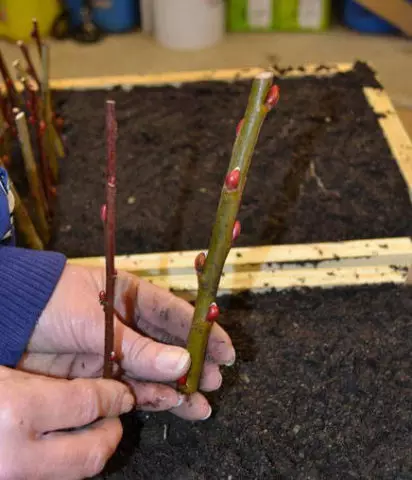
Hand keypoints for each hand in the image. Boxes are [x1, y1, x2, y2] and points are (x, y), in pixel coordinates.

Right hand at [0, 366, 133, 479]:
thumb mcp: (6, 377)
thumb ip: (51, 383)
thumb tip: (99, 391)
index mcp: (17, 411)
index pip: (87, 404)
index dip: (113, 396)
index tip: (122, 393)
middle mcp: (15, 456)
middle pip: (91, 454)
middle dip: (111, 432)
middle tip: (111, 414)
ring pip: (76, 475)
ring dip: (90, 450)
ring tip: (86, 429)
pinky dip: (66, 463)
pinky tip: (60, 445)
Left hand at [18, 264, 234, 420]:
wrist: (5, 318)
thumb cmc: (50, 302)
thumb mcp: (95, 322)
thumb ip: (138, 347)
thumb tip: (183, 362)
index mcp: (130, 295)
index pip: (175, 313)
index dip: (202, 332)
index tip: (225, 351)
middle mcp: (128, 323)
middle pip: (169, 345)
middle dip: (194, 364)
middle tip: (213, 383)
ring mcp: (115, 350)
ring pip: (154, 370)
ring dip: (177, 387)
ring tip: (201, 405)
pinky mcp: (99, 374)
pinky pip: (132, 386)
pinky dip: (152, 397)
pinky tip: (172, 405)